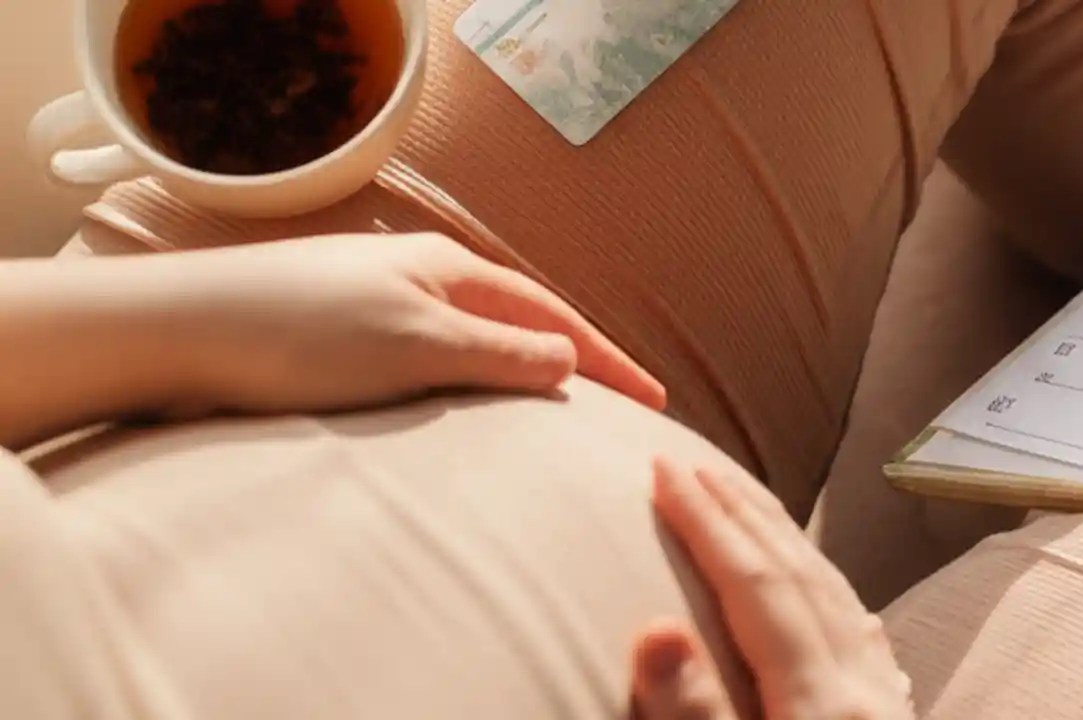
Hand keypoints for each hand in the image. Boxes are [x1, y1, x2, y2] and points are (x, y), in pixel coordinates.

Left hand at [115, 232, 665, 416]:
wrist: (181, 332)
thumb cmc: (299, 332)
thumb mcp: (416, 343)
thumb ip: (497, 352)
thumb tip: (565, 360)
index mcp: (447, 271)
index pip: (550, 314)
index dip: (606, 356)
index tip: (654, 397)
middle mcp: (418, 280)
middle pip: (518, 321)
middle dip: (571, 361)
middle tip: (618, 405)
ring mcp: (379, 308)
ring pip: (474, 342)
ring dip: (520, 374)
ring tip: (555, 413)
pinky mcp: (342, 341)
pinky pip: (432, 361)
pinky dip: (468, 385)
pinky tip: (465, 410)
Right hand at [633, 460, 913, 719]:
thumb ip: (699, 714)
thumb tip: (657, 630)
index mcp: (821, 702)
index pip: (754, 586)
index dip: (705, 522)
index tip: (664, 467)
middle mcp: (863, 687)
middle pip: (801, 576)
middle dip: (743, 513)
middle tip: (696, 465)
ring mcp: (888, 703)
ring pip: (837, 595)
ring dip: (786, 539)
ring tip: (745, 500)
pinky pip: (862, 632)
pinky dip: (830, 591)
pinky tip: (824, 587)